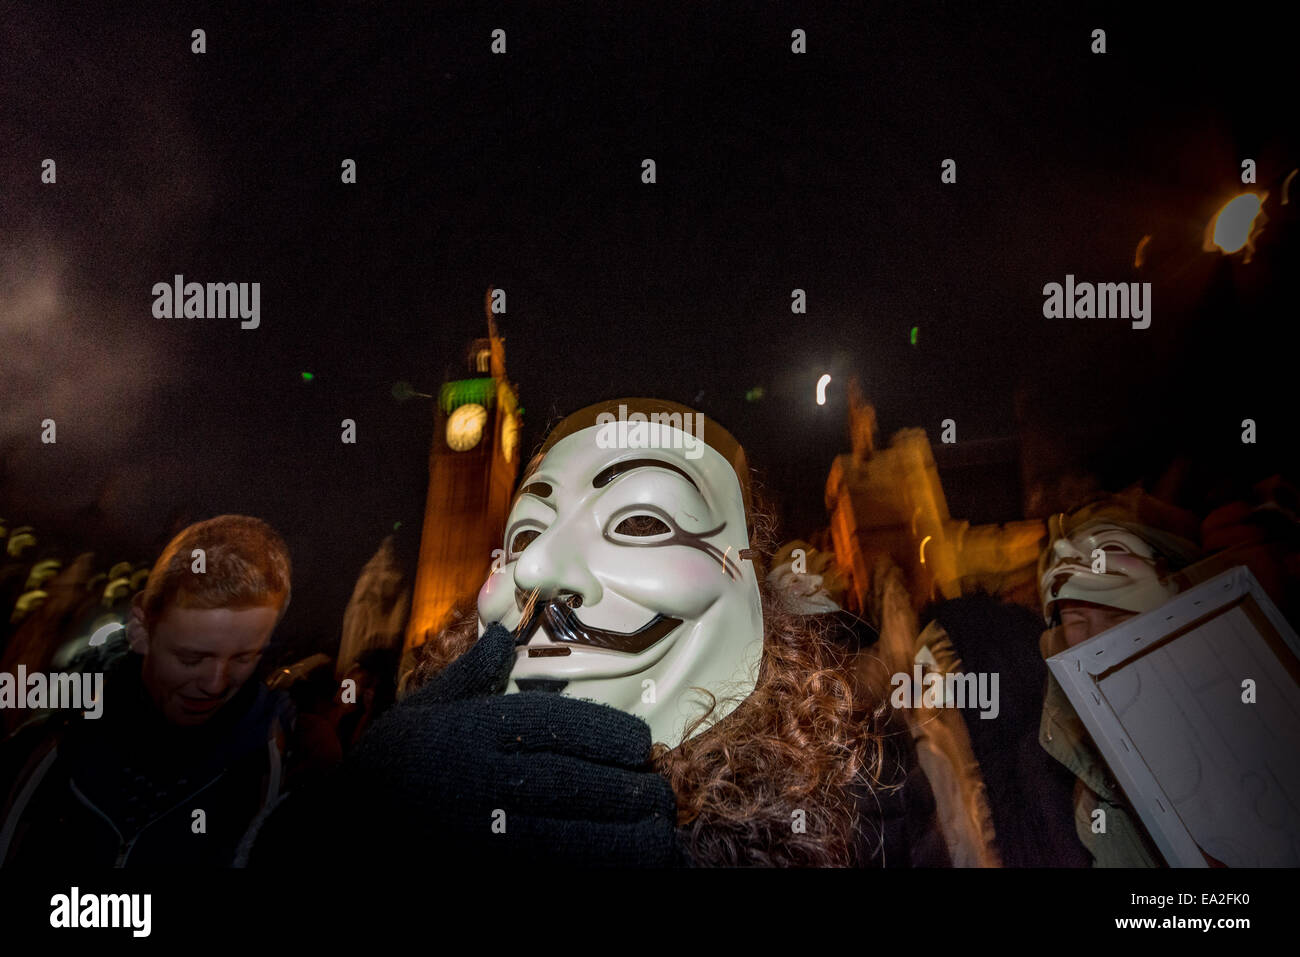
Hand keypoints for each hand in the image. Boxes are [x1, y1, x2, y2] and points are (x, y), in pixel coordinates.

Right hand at [251, 623, 680, 866]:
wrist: (338, 837)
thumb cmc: (388, 769)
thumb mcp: (423, 711)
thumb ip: (472, 676)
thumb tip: (503, 634)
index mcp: (471, 733)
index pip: (556, 727)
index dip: (609, 736)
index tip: (640, 745)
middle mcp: (478, 781)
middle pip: (574, 783)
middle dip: (629, 791)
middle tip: (659, 796)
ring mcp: (478, 835)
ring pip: (570, 838)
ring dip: (624, 838)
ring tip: (658, 838)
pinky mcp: (484, 872)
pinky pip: (551, 872)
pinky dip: (594, 871)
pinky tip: (628, 870)